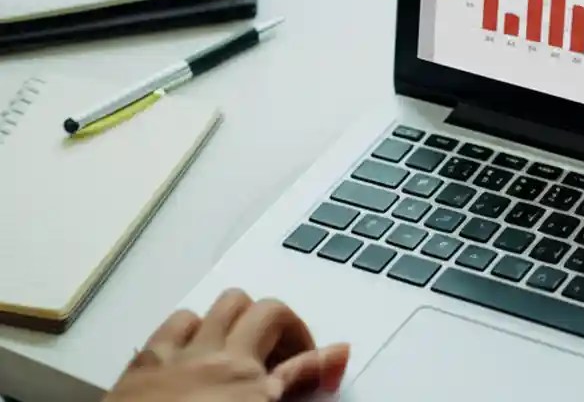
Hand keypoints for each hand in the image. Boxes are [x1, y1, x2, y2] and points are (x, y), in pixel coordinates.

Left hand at [104, 289, 349, 401]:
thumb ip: (296, 381)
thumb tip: (338, 354)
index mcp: (247, 379)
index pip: (291, 335)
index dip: (310, 348)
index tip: (315, 367)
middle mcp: (213, 358)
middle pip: (254, 308)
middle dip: (273, 327)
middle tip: (277, 363)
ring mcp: (173, 358)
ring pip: (213, 308)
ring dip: (232, 323)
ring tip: (238, 355)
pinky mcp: (139, 368)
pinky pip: (171, 326)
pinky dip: (188, 332)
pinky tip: (192, 359)